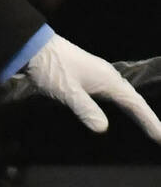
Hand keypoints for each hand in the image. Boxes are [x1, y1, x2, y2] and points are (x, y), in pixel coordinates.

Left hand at [24, 35, 160, 145]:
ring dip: (138, 113)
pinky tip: (123, 114)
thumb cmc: (51, 69)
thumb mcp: (67, 92)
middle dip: (148, 119)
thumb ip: (85, 109)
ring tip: (148, 128)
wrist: (37, 49)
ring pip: (125, 99)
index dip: (149, 121)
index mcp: (108, 81)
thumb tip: (102, 128)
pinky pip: (114, 97)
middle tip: (160, 136)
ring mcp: (100, 79)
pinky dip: (124, 108)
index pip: (134, 104)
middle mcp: (109, 78)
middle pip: (134, 102)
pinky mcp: (91, 81)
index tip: (160, 136)